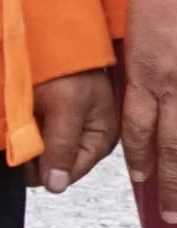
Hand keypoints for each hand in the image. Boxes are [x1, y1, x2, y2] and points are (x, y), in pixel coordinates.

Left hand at [31, 67, 114, 194]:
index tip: (33, 143)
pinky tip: (28, 114)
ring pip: (39, 157)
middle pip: (53, 168)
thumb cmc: (69, 68)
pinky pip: (32, 142)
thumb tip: (57, 185)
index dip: (46, 166)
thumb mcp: (67, 107)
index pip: (69, 174)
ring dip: (28, 141)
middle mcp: (86, 141)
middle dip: (36, 152)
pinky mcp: (51, 127)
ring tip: (31, 114)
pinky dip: (24, 133)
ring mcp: (67, 135)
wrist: (54, 42)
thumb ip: (62, 147)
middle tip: (33, 122)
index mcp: (101, 140)